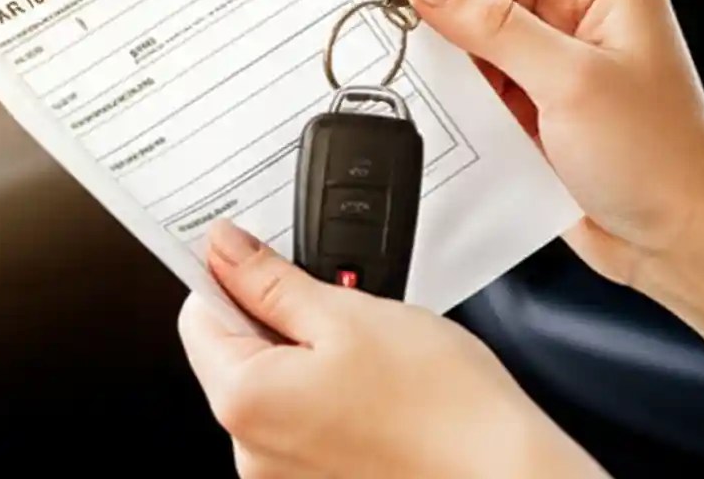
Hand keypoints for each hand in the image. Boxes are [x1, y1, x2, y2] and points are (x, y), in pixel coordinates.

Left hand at [179, 220, 605, 478]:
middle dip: (277, 322)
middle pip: (234, 355)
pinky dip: (327, 400)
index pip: (198, 316)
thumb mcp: (347, 313)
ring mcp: (282, 477)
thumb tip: (222, 247)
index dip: (232, 278)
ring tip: (368, 356)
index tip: (267, 259)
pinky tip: (373, 392)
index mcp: (243, 401)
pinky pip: (301, 424)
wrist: (505, 473)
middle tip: (339, 308)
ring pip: (271, 388)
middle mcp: (251, 451)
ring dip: (306, 361)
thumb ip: (270, 280)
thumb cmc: (441, 404)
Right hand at [395, 0, 703, 290]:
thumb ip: (493, 26)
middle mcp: (580, 8)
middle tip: (385, 12)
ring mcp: (556, 54)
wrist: (679, 238)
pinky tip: (433, 89)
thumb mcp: (569, 82)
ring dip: (442, 37)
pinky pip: (480, 71)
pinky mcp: (537, 96)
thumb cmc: (660, 157)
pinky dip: (453, 78)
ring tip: (404, 51)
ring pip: (477, 23)